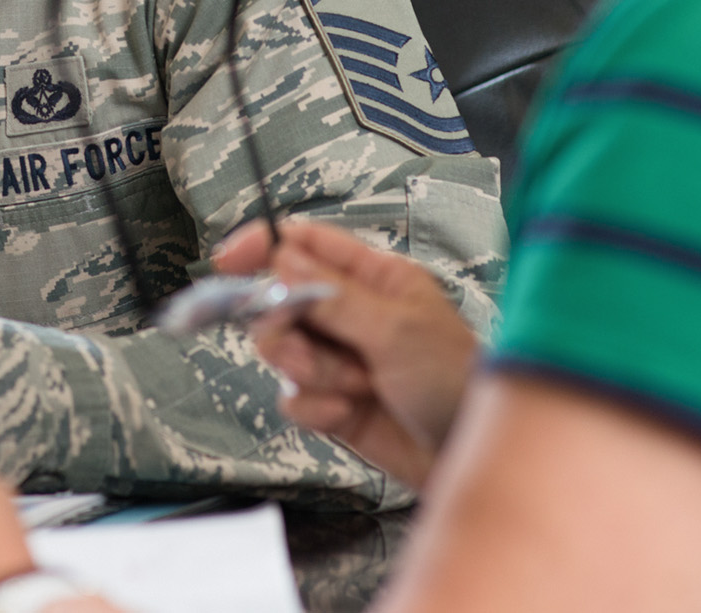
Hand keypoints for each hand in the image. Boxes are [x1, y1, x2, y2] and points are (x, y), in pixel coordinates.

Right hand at [215, 219, 479, 486]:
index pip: (306, 245)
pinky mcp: (333, 403)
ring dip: (309, 371)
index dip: (263, 246)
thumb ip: (332, 296)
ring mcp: (341, 359)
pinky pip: (294, 397)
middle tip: (305, 349)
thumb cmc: (456, 380)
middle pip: (281, 301)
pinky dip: (316, 407)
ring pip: (283, 351)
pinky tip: (350, 412)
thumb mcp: (396, 330)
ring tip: (349, 385)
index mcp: (374, 278)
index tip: (227, 260)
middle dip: (285, 327)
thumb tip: (280, 259)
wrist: (472, 455)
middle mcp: (352, 314)